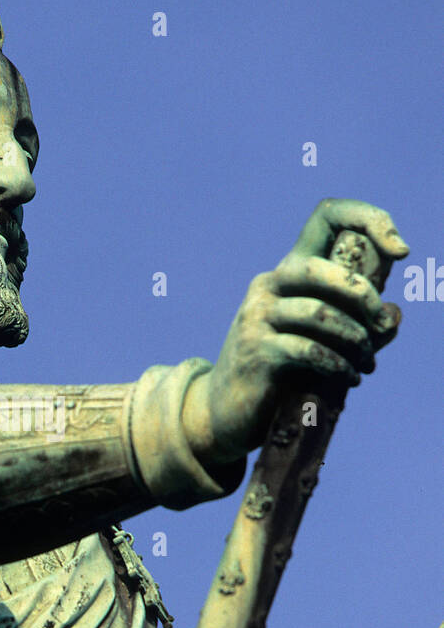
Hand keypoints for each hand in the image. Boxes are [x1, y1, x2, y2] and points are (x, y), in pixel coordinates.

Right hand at [181, 199, 408, 466]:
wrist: (228, 410)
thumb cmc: (280, 372)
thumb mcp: (322, 342)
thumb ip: (360, 327)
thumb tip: (394, 316)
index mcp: (288, 273)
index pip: (327, 217)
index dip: (370, 218)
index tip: (400, 251)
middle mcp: (268, 286)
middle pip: (323, 269)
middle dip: (364, 297)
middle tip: (381, 325)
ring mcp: (256, 318)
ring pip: (319, 315)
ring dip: (356, 341)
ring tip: (366, 364)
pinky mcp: (256, 352)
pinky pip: (309, 351)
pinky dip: (338, 365)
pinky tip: (350, 378)